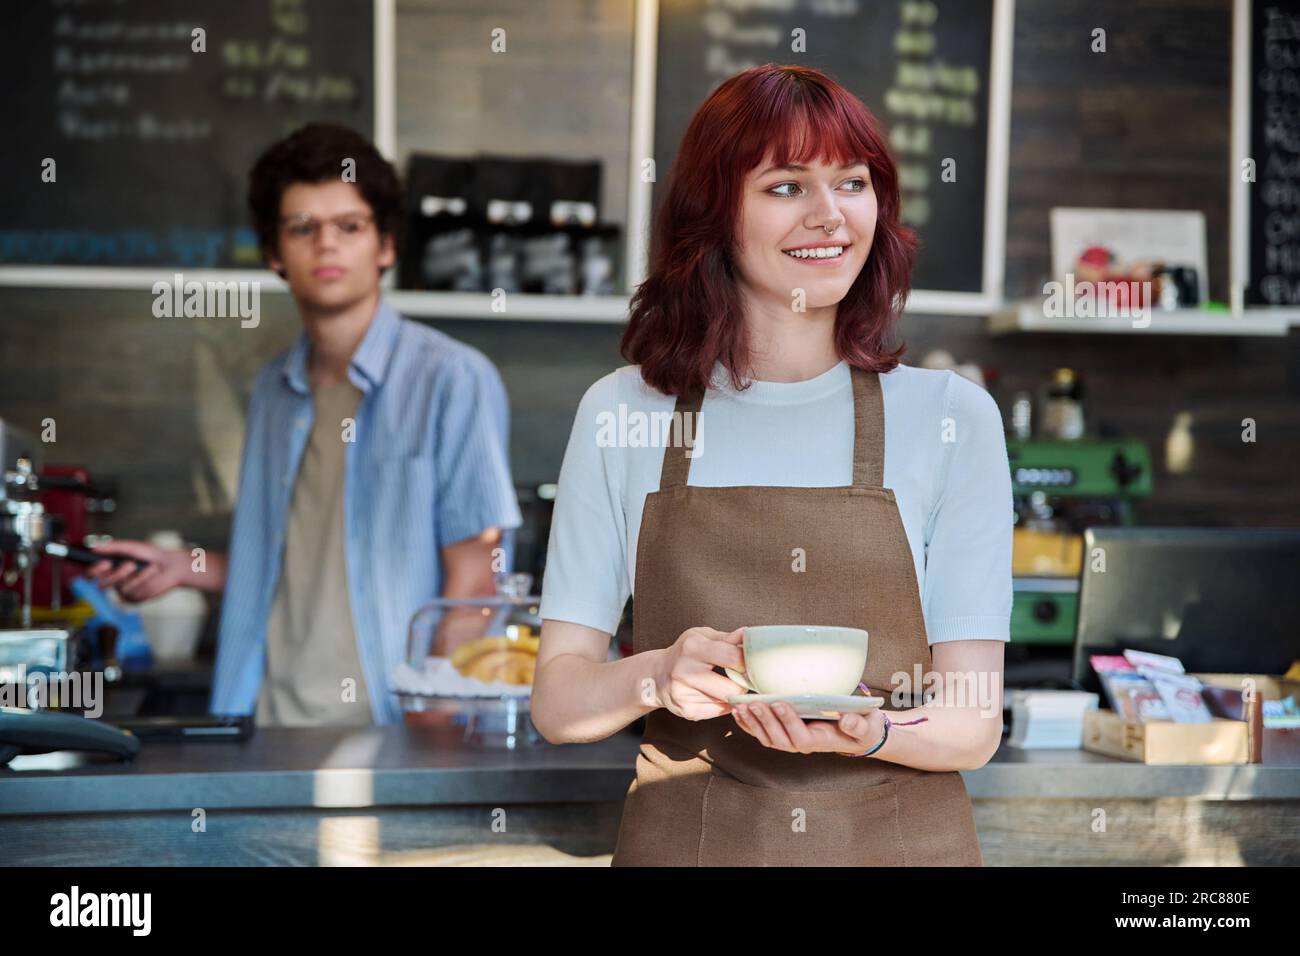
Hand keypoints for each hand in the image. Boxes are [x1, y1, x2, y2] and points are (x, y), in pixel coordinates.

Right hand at [85, 540, 190, 602]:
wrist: (172, 565)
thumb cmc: (151, 554)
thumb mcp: (131, 547)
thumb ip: (112, 546)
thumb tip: (93, 545)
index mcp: (109, 568)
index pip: (92, 574)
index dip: (93, 571)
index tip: (104, 564)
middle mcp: (114, 581)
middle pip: (103, 584)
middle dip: (116, 574)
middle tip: (130, 564)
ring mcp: (124, 591)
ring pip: (121, 588)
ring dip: (137, 575)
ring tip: (148, 567)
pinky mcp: (135, 599)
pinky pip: (134, 593)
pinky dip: (145, 582)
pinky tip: (152, 576)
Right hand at [650, 626, 746, 720]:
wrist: (657, 674)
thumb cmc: (685, 652)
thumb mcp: (703, 637)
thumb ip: (727, 638)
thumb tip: (749, 635)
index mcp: (692, 647)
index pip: (734, 658)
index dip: (749, 663)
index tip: (753, 664)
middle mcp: (684, 671)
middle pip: (732, 687)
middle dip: (744, 684)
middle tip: (744, 679)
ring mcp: (683, 693)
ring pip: (727, 702)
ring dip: (734, 695)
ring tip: (730, 685)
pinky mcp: (686, 711)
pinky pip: (718, 712)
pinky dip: (723, 705)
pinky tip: (716, 695)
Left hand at [733, 700, 885, 755]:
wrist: (857, 731)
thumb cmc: (862, 725)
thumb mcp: (867, 725)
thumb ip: (859, 725)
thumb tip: (848, 720)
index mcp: (821, 741)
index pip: (801, 737)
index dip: (788, 722)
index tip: (780, 703)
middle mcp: (802, 744)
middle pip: (779, 739)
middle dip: (765, 721)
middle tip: (755, 703)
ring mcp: (790, 741)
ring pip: (767, 737)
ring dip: (753, 723)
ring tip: (741, 706)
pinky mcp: (783, 734)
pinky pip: (762, 733)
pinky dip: (748, 724)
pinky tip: (738, 711)